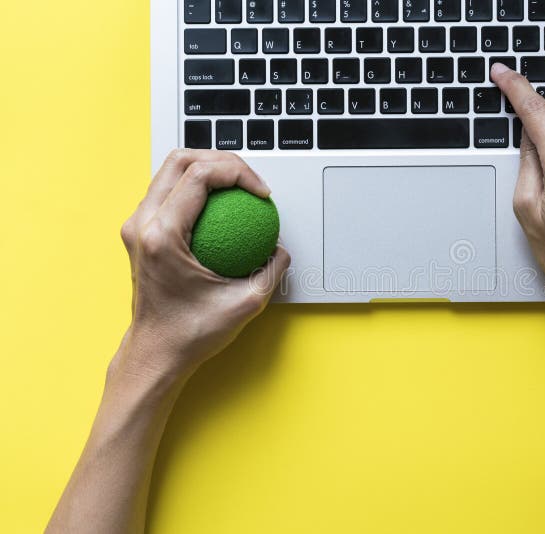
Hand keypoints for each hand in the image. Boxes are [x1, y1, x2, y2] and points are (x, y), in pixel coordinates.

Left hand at [113, 149, 290, 381]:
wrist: (157, 353)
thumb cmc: (189, 333)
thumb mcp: (246, 303)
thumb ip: (272, 269)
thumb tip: (279, 248)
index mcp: (162, 235)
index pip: (200, 175)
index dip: (239, 172)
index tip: (261, 193)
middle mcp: (142, 225)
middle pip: (180, 160)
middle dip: (222, 160)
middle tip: (251, 181)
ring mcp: (137, 227)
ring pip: (171, 171)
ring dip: (208, 170)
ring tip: (238, 188)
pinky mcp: (141, 233)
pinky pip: (169, 193)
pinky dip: (197, 189)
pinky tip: (222, 207)